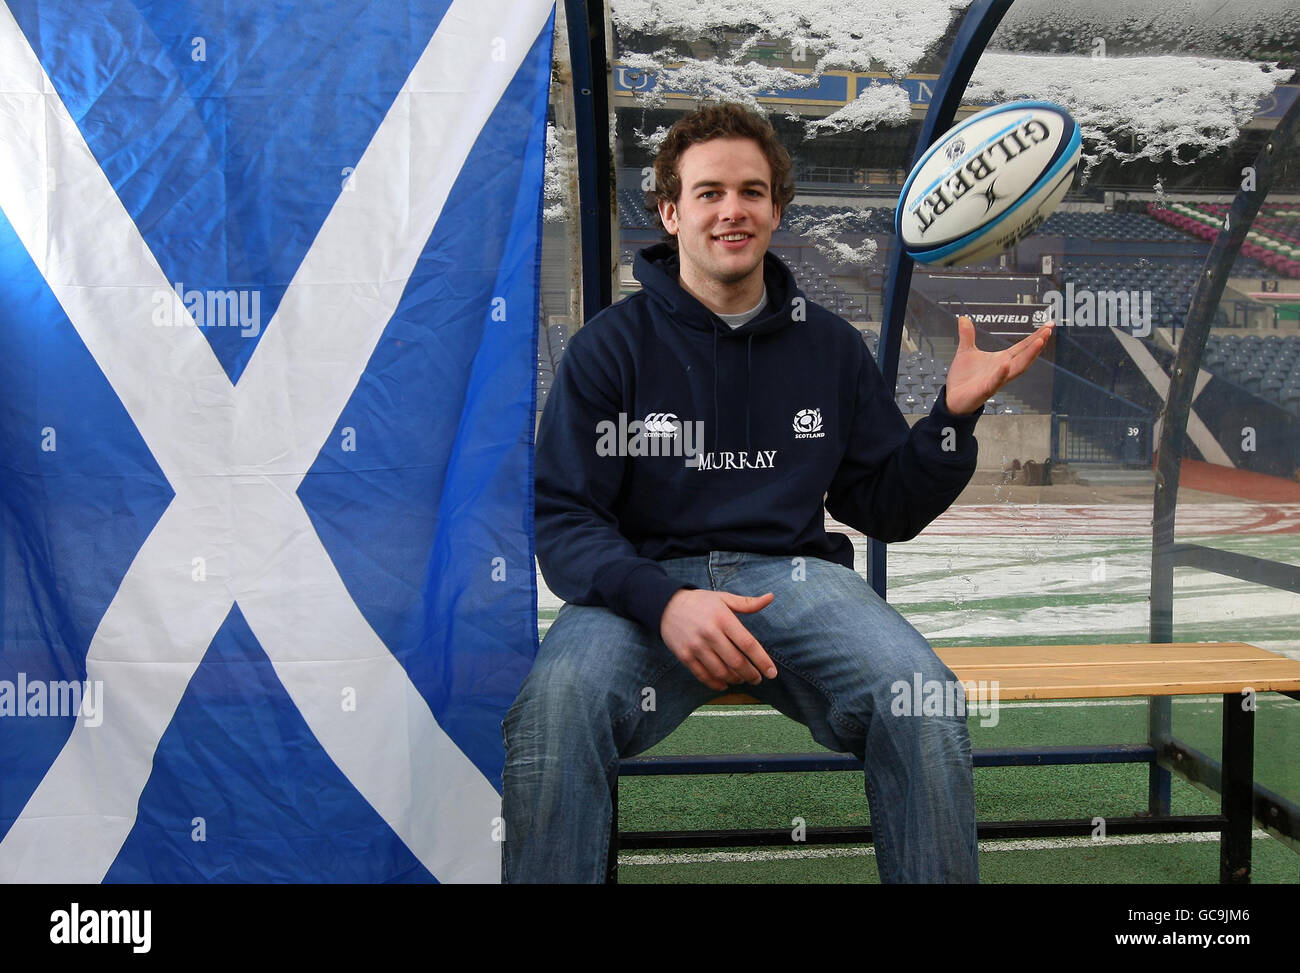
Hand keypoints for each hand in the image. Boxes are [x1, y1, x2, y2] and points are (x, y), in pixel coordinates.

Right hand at [659, 589, 777, 691]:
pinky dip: (716, 684)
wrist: (666, 606)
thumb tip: (770, 598)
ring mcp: (696, 646)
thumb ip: (747, 603)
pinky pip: (703, 676)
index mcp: (723, 618)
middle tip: (757, 679)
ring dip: (735, 680)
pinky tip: (725, 684)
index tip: (772, 672)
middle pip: (736, 662)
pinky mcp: (684, 656)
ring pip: (721, 672)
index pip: (748, 644)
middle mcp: (710, 633)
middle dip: (751, 674)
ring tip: (742, 679)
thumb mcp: (723, 598)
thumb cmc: (700, 602)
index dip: (762, 661)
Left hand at [943, 315, 1053, 415]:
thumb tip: (963, 318)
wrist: (952, 398)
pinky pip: (996, 381)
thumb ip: (967, 335)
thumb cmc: (964, 378)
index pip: (1023, 347)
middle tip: (1048, 330)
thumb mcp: (966, 351)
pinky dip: (1002, 373)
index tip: (1049, 325)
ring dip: (1029, 355)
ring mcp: (996, 380)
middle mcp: (1003, 370)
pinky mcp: (985, 390)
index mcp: (1001, 360)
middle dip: (1037, 344)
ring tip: (1040, 342)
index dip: (1036, 336)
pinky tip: (1006, 363)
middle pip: (1025, 356)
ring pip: (1017, 368)